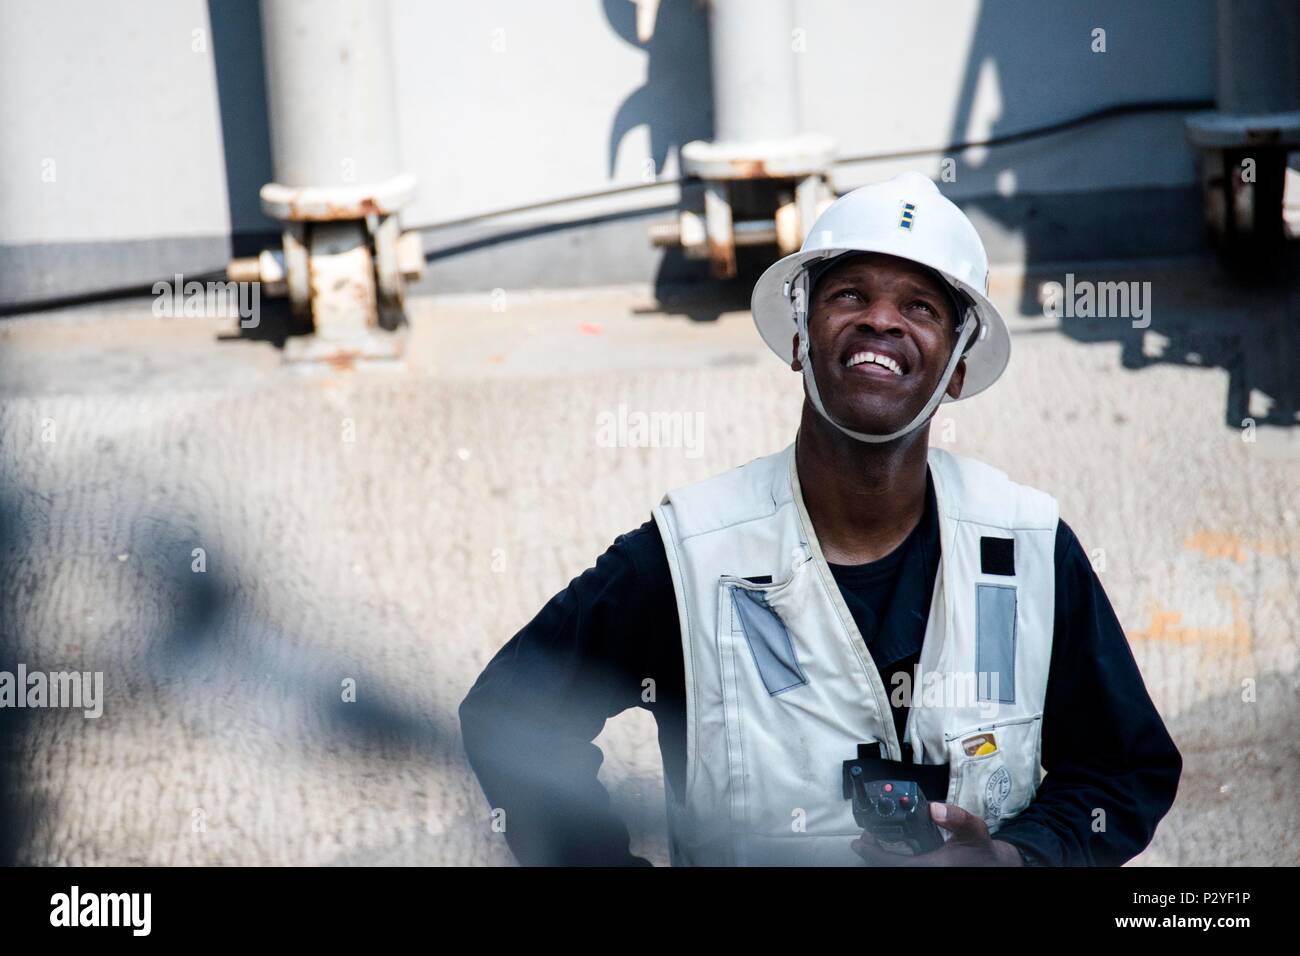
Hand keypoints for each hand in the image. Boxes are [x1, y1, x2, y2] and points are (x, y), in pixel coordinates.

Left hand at [850, 801, 1024, 866]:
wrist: (994, 865)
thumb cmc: (981, 849)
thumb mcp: (973, 829)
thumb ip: (956, 817)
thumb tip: (934, 808)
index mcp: (933, 866)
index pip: (895, 864)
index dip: (875, 854)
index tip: (861, 842)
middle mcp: (928, 871)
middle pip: (890, 868)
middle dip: (873, 855)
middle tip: (863, 840)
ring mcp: (926, 871)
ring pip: (896, 870)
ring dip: (881, 858)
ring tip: (872, 843)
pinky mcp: (927, 870)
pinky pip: (904, 868)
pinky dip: (892, 860)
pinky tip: (889, 850)